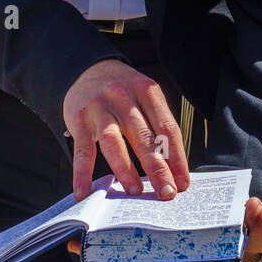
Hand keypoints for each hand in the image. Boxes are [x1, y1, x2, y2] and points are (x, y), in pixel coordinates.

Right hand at [63, 59, 189, 200]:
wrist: (87, 68)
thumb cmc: (123, 91)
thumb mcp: (144, 98)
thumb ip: (157, 127)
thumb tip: (173, 169)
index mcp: (148, 92)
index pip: (167, 128)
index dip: (177, 158)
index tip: (182, 183)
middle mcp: (124, 97)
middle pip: (144, 137)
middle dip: (157, 168)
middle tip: (166, 193)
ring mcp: (100, 107)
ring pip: (113, 141)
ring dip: (125, 168)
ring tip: (134, 190)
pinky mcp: (79, 118)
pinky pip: (82, 149)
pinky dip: (82, 173)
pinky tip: (85, 191)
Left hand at [67, 197, 261, 261]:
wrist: (232, 251)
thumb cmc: (240, 245)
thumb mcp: (258, 238)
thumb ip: (261, 226)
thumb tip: (254, 207)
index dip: (131, 258)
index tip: (110, 242)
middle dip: (106, 252)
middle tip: (83, 233)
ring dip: (101, 251)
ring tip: (78, 231)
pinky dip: (106, 249)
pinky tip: (90, 232)